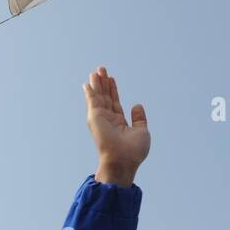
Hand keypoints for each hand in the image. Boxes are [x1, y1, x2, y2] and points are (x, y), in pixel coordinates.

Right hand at [83, 66, 148, 186]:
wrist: (123, 160)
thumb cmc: (133, 151)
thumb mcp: (141, 131)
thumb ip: (139, 118)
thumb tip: (137, 105)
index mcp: (118, 123)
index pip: (115, 102)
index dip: (113, 90)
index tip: (112, 79)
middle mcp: (108, 120)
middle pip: (105, 97)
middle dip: (103, 83)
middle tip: (101, 69)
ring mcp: (100, 118)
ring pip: (98, 97)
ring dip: (97, 83)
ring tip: (96, 71)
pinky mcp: (95, 117)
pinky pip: (92, 101)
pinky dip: (90, 92)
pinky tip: (88, 83)